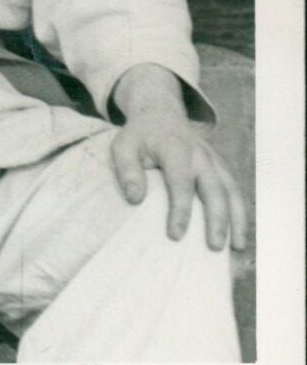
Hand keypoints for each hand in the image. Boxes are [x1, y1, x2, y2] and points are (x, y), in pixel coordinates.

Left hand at [109, 108, 247, 252]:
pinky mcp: (222, 168)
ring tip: (237, 248)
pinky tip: (238, 236)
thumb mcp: (123, 146)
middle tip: (214, 247)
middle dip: (217, 220)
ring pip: (232, 192)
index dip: (179, 210)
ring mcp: (215, 162)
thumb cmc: (139, 137)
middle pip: (214, 189)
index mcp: (175, 148)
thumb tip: (134, 199)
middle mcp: (200, 155)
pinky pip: (235, 192)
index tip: (175, 235)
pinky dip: (241, 214)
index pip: (180, 182)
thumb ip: (127, 170)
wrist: (161, 116)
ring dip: (237, 220)